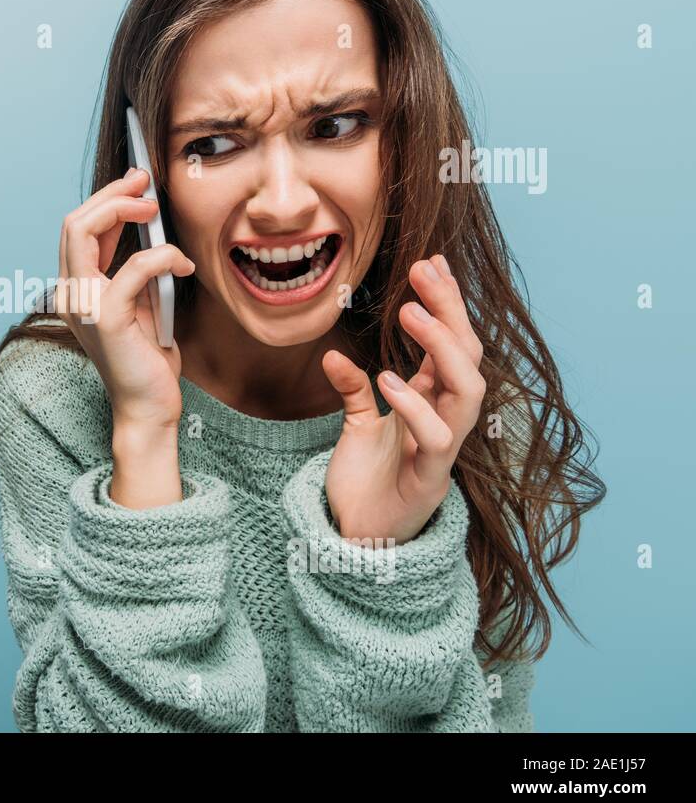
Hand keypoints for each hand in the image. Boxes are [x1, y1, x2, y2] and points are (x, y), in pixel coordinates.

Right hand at [55, 167, 195, 433]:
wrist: (149, 405)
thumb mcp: (143, 302)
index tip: (137, 183)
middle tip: (145, 182)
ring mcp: (83, 305)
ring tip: (154, 209)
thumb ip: (137, 269)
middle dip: (111, 194)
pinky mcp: (107, 318)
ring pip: (84, 232)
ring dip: (123, 210)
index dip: (106, 199)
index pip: (78, 230)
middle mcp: (70, 294)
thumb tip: (151, 226)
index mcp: (76, 289)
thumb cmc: (148, 358)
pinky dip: (163, 256)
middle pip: (74, 222)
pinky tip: (183, 264)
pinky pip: (133, 267)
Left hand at [319, 254, 485, 543]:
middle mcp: (445, 420)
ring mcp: (443, 449)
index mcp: (431, 402)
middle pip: (467, 357)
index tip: (430, 264)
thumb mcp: (355, 426)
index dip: (445, 305)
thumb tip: (334, 353)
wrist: (359, 538)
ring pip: (468, 392)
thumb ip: (352, 390)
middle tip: (424, 273)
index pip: (451, 344)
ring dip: (441, 349)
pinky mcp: (429, 479)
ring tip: (409, 313)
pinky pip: (437, 438)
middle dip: (450, 312)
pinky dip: (414, 406)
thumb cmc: (367, 482)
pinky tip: (387, 379)